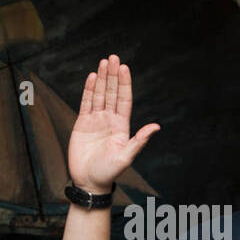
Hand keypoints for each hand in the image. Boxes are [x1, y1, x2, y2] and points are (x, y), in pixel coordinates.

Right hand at [67, 54, 159, 194]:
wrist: (88, 182)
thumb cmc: (108, 173)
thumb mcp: (126, 157)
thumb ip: (139, 141)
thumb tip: (156, 127)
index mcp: (122, 126)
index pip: (124, 99)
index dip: (124, 83)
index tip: (124, 68)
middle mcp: (110, 120)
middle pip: (112, 93)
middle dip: (113, 75)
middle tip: (113, 57)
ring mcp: (96, 121)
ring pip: (100, 95)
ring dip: (101, 79)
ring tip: (103, 62)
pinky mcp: (82, 124)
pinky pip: (86, 103)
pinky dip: (89, 90)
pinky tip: (92, 78)